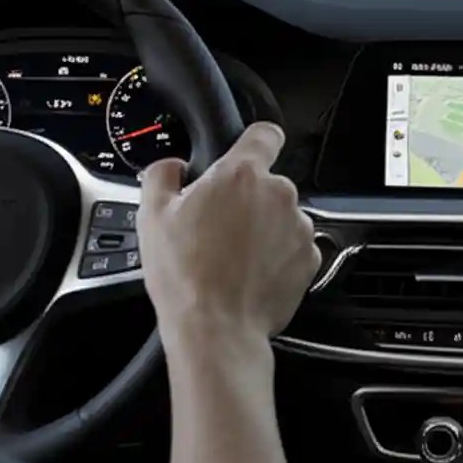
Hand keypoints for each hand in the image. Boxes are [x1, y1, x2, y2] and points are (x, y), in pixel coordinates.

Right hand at [136, 121, 319, 343]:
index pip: (265, 134)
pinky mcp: (310, 257)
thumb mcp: (152, 215)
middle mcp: (278, 194)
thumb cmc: (185, 275)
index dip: (255, 141)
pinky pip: (292, 246)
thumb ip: (162, 174)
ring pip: (280, 216)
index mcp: (242, 174)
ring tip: (231, 256)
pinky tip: (250, 272)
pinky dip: (277, 255)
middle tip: (217, 226)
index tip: (248, 151)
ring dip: (263, 228)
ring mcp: (298, 226)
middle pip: (267, 183)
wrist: (215, 328)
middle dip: (247, 199)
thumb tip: (171, 166)